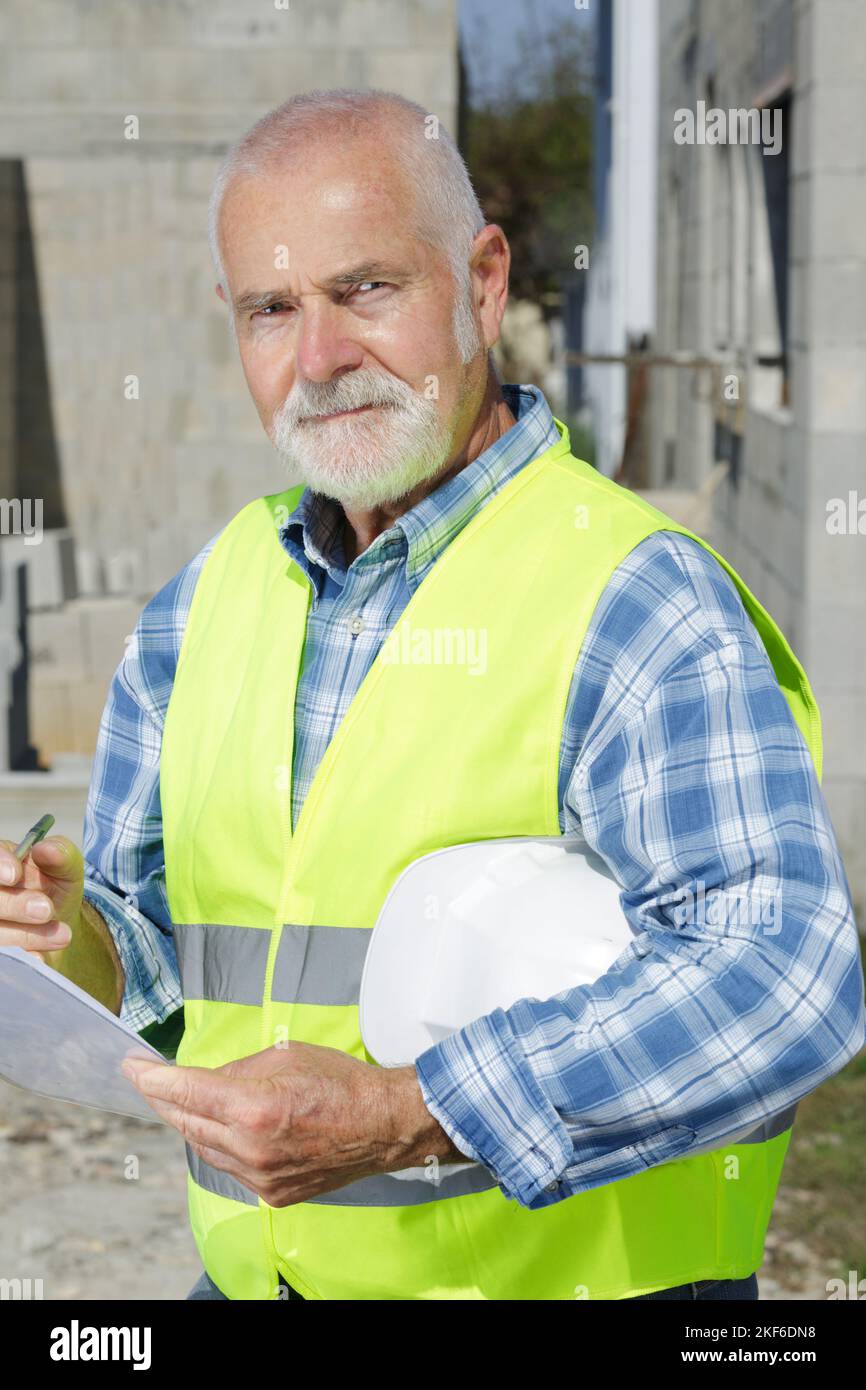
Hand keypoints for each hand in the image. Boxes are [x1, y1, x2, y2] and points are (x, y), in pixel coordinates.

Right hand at [0, 837, 83, 963]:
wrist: (57, 927)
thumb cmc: (53, 890)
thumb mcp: (66, 870)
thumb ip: (61, 855)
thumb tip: (47, 849)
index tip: (15, 874)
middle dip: (14, 904)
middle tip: (46, 910)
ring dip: (24, 935)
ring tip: (62, 935)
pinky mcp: (1, 951)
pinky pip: (3, 956)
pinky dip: (22, 956)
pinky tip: (40, 958)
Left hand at [121, 1041, 468, 1205]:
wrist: (383, 1127)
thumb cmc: (341, 1084)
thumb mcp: (286, 1056)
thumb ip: (237, 1070)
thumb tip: (206, 1079)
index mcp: (254, 1107)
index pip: (185, 1091)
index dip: (152, 1077)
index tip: (132, 1066)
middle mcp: (250, 1148)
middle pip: (186, 1121)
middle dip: (162, 1098)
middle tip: (147, 1079)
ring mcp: (259, 1177)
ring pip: (202, 1147)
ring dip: (188, 1121)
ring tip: (180, 1098)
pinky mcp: (271, 1194)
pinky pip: (228, 1166)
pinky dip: (217, 1143)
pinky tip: (219, 1126)